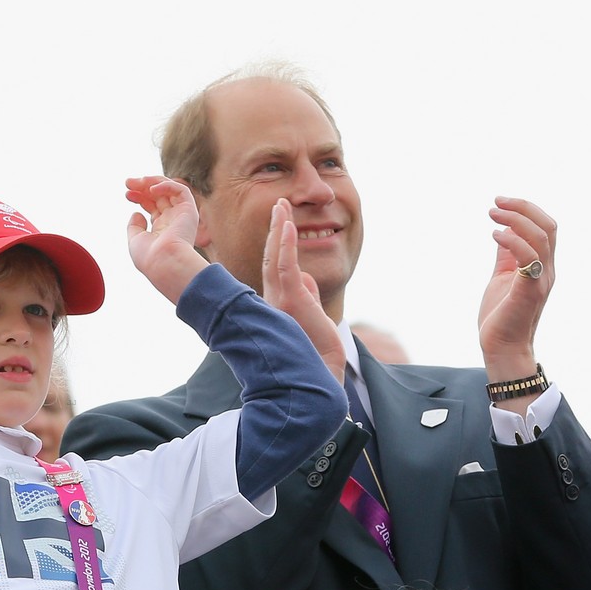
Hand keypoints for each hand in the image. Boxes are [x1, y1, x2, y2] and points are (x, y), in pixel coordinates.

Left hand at [125, 176, 207, 304]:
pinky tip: (152, 189)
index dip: (140, 197)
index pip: (153, 206)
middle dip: (143, 186)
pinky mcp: (189, 210)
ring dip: (152, 181)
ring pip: (170, 189)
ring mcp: (181, 215)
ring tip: (136, 181)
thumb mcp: (135, 240)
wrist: (165, 264)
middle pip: (159, 196)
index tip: (127, 194)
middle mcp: (172, 221)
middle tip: (127, 182)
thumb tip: (136, 213)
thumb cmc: (149, 258)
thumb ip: (135, 227)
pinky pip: (181, 190)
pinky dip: (166, 185)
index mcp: (162, 229)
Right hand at [262, 199, 345, 383]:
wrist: (316, 383)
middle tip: (278, 206)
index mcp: (279, 309)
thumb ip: (309, 299)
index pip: (277, 272)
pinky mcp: (289, 302)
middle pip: (272, 259)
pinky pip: (285, 266)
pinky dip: (285, 243)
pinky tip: (286, 225)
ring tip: (281, 206)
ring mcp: (278, 302)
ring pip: (276, 258)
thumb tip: (305, 276)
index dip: (278, 247)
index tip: (281, 227)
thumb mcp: (318, 323)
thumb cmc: (318, 360)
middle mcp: (272, 304)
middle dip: (275, 231)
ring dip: (279, 229)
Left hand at [477, 196, 555, 383]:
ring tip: (492, 213)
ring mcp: (541, 280)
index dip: (526, 210)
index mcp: (543, 266)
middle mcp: (548, 271)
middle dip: (523, 208)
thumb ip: (507, 257)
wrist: (502, 347)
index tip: (501, 203)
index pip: (545, 229)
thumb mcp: (503, 278)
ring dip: (515, 220)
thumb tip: (503, 232)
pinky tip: (495, 235)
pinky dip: (512, 241)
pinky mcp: (530, 290)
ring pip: (540, 238)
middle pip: (547, 227)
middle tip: (496, 202)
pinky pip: (528, 257)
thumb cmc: (501, 316)